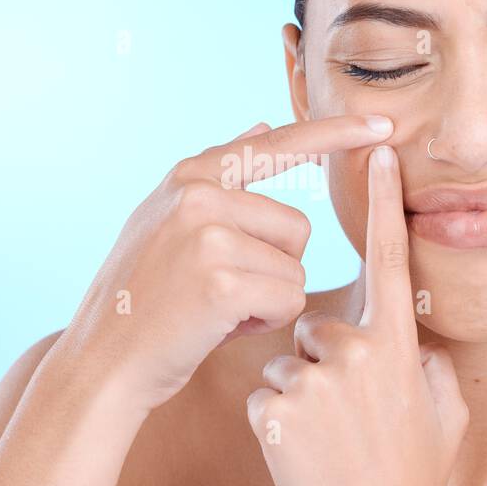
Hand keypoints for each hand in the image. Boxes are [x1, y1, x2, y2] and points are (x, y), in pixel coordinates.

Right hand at [61, 115, 394, 413]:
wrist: (101, 362)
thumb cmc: (144, 298)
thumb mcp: (166, 220)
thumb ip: (218, 175)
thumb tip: (262, 123)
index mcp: (189, 176)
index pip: (277, 144)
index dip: (335, 134)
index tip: (384, 123)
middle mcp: (198, 196)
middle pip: (298, 227)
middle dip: (275, 268)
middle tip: (219, 291)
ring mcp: (209, 236)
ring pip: (296, 267)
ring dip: (270, 297)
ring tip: (215, 309)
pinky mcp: (222, 281)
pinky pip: (289, 300)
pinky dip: (265, 322)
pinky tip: (218, 327)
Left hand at [246, 144, 469, 485]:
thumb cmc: (415, 475)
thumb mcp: (441, 410)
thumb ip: (426, 362)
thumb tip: (414, 339)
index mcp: (400, 343)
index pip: (390, 257)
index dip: (384, 203)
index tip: (377, 151)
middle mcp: (358, 350)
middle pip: (312, 323)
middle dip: (319, 360)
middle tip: (344, 416)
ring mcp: (316, 378)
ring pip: (284, 361)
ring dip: (297, 394)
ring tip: (326, 439)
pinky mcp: (277, 408)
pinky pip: (263, 393)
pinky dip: (276, 421)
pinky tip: (302, 451)